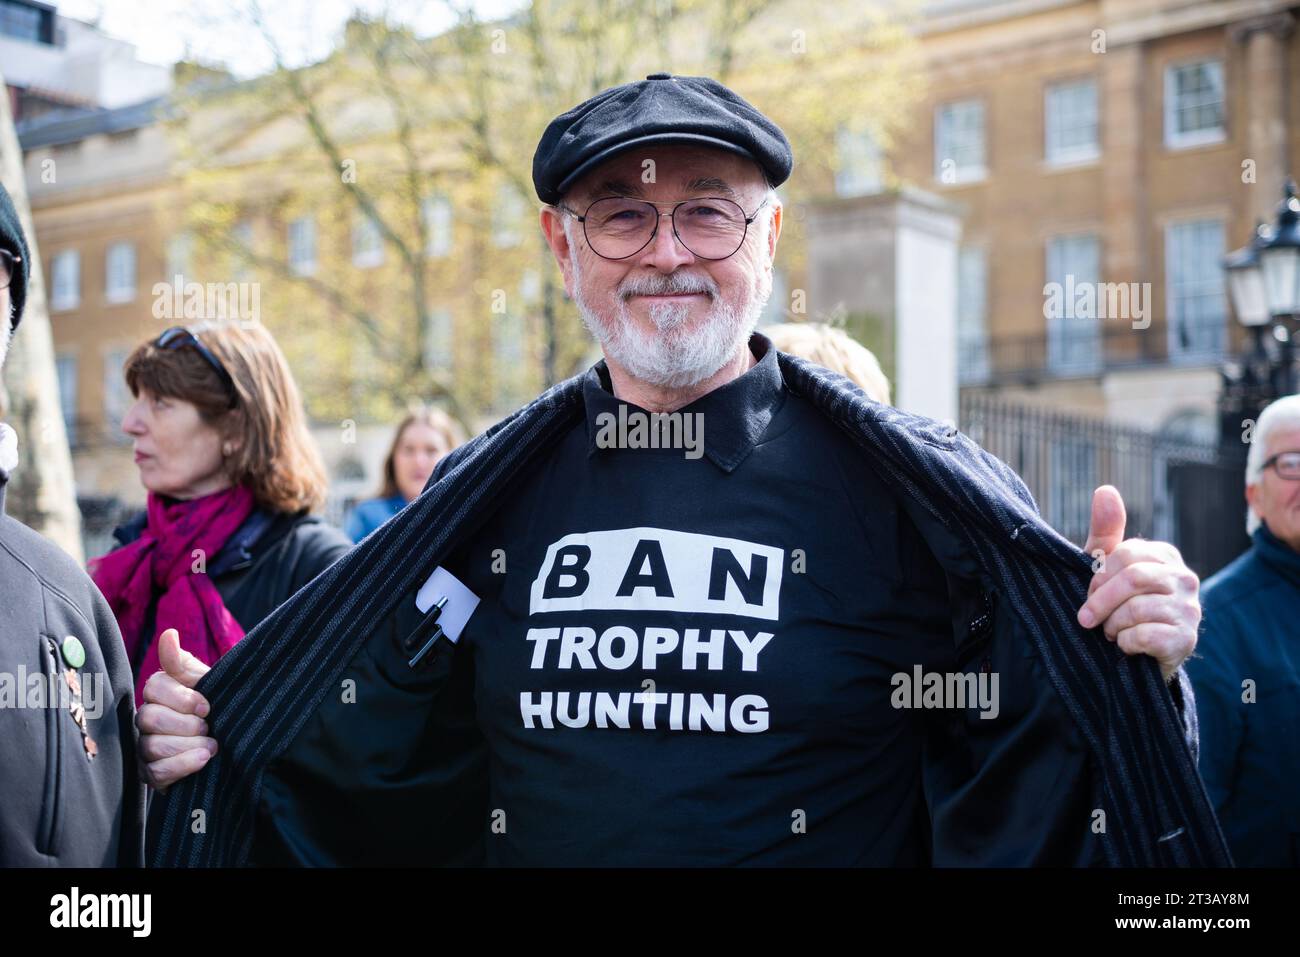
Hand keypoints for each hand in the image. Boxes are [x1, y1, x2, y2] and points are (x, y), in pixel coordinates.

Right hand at [136, 629, 217, 790]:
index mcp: (162, 692)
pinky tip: (203, 761)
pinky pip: (154, 772)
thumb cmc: (220, 709)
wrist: (235, 746)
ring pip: (152, 746)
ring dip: (187, 747)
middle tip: (209, 728)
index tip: (207, 707)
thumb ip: (185, 665)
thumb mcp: (210, 684)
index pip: (155, 687)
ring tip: (212, 747)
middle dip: (185, 725)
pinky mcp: (151, 773)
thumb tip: (168, 634)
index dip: (181, 698)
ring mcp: (146, 746)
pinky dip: (181, 766)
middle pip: (149, 718)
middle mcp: (148, 717)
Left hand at [1076, 486, 1200, 681]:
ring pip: (1136, 610)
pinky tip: (1126, 646)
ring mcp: (1190, 610)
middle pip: (1133, 579)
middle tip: (1087, 619)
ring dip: (1112, 626)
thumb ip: (1105, 531)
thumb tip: (1105, 489)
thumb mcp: (1105, 568)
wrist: (1134, 656)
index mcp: (1164, 556)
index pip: (1126, 555)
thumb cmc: (1117, 605)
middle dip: (1101, 602)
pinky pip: (1144, 636)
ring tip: (1112, 632)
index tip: (1089, 593)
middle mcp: (1185, 578)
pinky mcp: (1187, 640)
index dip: (1099, 576)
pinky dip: (1124, 644)